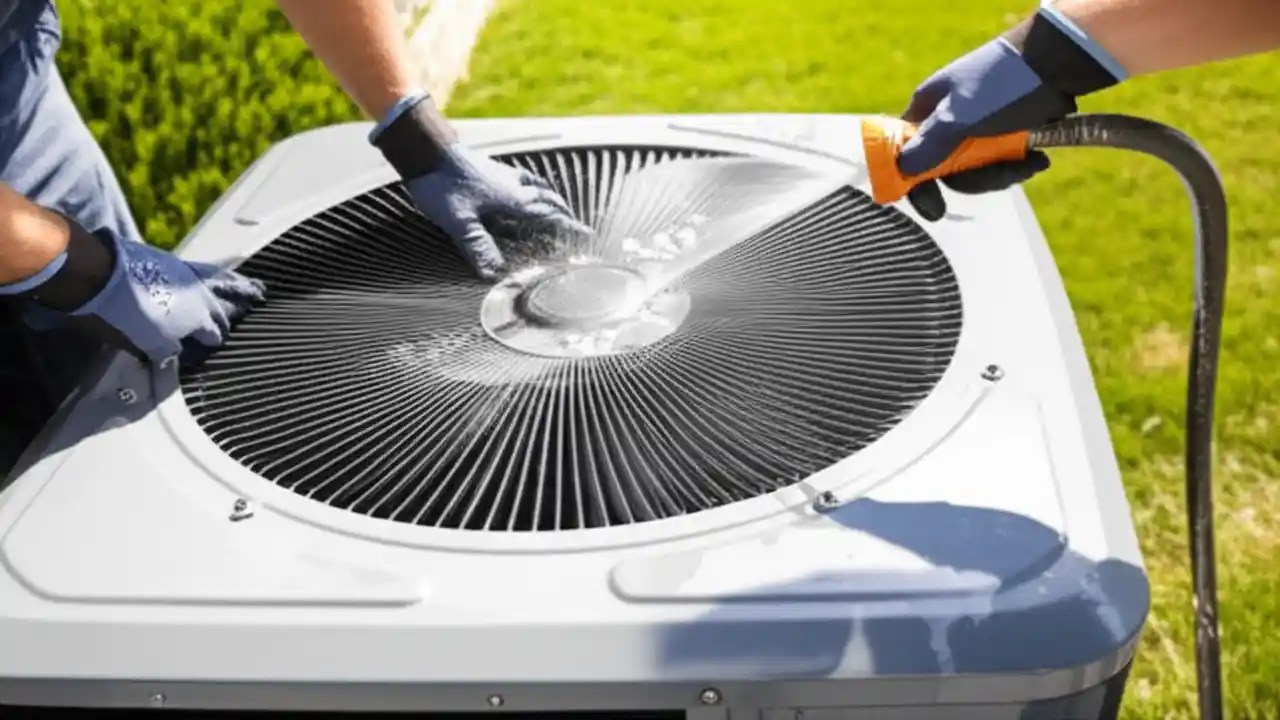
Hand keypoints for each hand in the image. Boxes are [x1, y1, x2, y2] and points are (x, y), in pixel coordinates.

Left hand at [68, 231, 265, 367]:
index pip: (214, 335)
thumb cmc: (121, 316)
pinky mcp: (175, 261)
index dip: (213, 342)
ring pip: (221, 285)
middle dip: (227, 318)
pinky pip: (205, 270)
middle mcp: (200, 298)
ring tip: (256, 290)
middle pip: (220, 310)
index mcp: (195, 321)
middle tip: (232, 322)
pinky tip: (224, 273)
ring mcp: (189, 277)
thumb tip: (173, 359)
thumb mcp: (142, 343)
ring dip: (237, 289)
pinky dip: (219, 274)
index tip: (213, 346)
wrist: (101, 273)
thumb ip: (163, 352)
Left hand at [406, 144, 591, 278]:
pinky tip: (522, 186)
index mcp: (512, 199)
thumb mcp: (458, 222)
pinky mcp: (490, 168)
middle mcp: (513, 185)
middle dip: (563, 212)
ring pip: (536, 185)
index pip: (548, 215)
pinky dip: (531, 184)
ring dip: (549, 196)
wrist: (425, 147)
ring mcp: (502, 174)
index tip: (587, 234)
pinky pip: (522, 177)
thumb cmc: (441, 183)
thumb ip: (478, 246)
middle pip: (547, 198)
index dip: (568, 226)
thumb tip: (493, 274)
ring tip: (556, 202)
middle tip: (573, 223)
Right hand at [896, 38, 1062, 220]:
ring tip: (1031, 162)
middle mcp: (948, 117)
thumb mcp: (959, 117)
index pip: (908, 152)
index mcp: (929, 108)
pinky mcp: (1005, 130)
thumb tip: (901, 168)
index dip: (916, 181)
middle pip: (945, 168)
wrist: (1059, 61)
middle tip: (999, 178)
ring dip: (1002, 173)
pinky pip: (1000, 161)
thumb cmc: (1002, 86)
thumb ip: (929, 144)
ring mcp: (978, 125)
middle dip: (974, 180)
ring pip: (976, 168)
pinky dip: (1018, 165)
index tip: (934, 209)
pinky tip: (1039, 158)